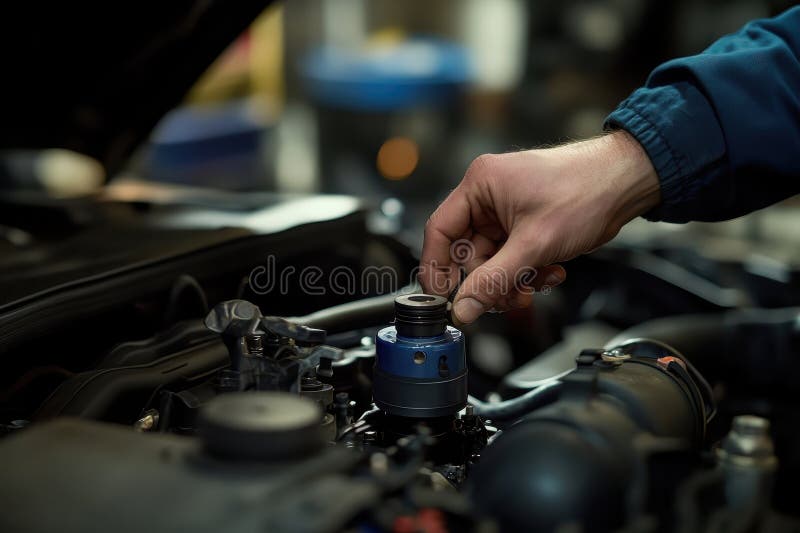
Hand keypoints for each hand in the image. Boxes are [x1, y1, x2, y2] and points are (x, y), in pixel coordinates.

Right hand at [419, 131, 660, 324]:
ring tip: (536, 283)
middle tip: (507, 298)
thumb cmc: (585, 191)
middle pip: (468, 252)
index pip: (440, 231)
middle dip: (489, 280)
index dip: (438, 269)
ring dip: (513, 278)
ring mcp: (507, 209)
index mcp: (480, 185)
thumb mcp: (534, 244)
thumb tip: (464, 308)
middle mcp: (488, 195)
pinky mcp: (526, 222)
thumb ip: (494, 280)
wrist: (628, 182)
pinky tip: (550, 272)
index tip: (445, 298)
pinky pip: (512, 256)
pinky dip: (528, 271)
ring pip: (492, 259)